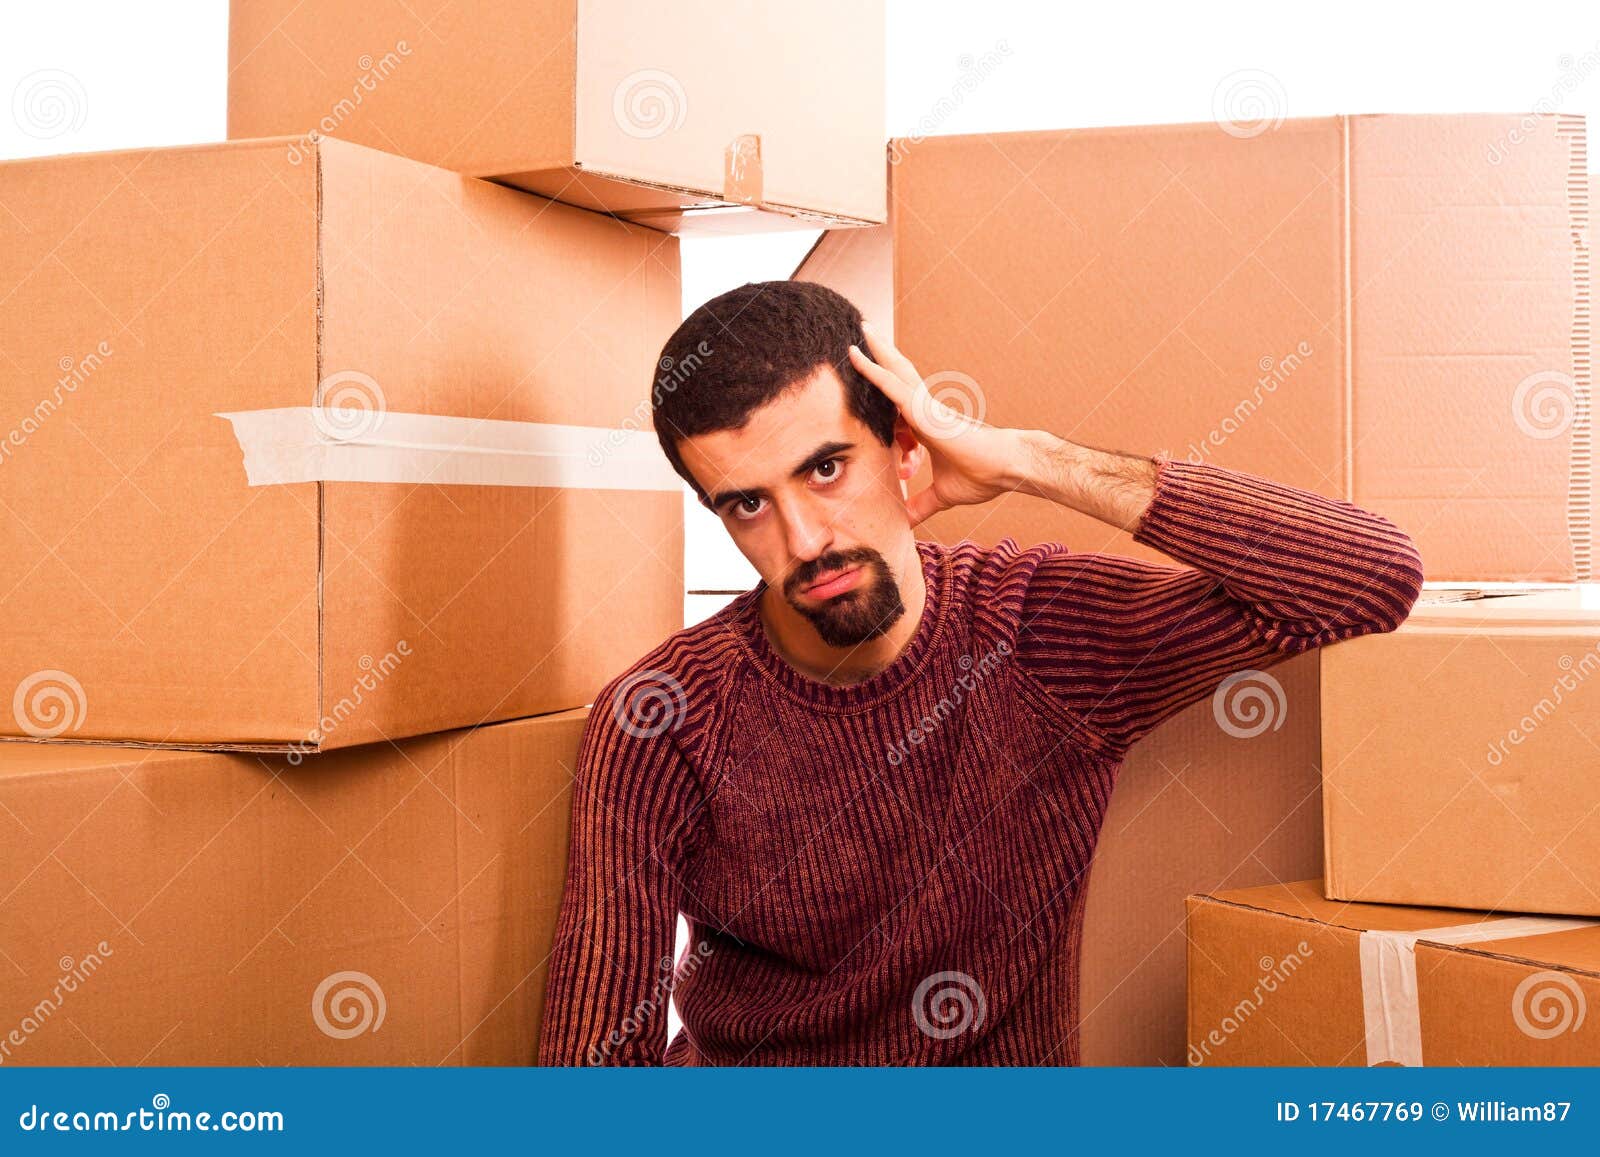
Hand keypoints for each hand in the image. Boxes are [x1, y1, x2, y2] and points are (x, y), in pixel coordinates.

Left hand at [847, 323, 1028, 526]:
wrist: (1006, 467)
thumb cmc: (982, 476)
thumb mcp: (941, 494)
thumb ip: (920, 505)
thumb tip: (904, 522)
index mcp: (926, 426)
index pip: (898, 407)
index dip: (884, 403)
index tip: (866, 398)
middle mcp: (923, 410)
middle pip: (896, 378)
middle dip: (881, 358)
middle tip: (863, 340)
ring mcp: (923, 406)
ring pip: (892, 371)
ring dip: (875, 350)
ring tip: (861, 330)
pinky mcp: (922, 408)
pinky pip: (890, 384)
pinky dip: (872, 370)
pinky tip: (856, 355)